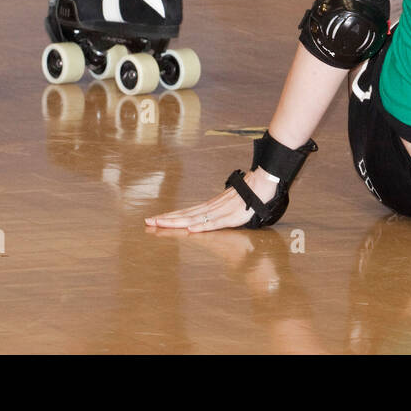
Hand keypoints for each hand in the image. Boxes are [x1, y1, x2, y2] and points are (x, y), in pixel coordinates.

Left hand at [146, 168, 277, 231]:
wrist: (263, 182)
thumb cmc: (248, 194)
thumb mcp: (231, 207)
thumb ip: (220, 215)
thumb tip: (208, 221)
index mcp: (210, 207)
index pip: (186, 213)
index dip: (170, 217)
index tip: (154, 220)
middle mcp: (212, 208)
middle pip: (185, 215)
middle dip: (166, 219)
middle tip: (147, 221)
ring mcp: (221, 211)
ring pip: (194, 218)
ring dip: (176, 221)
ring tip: (159, 223)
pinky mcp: (232, 216)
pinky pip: (214, 222)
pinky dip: (202, 226)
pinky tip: (190, 228)